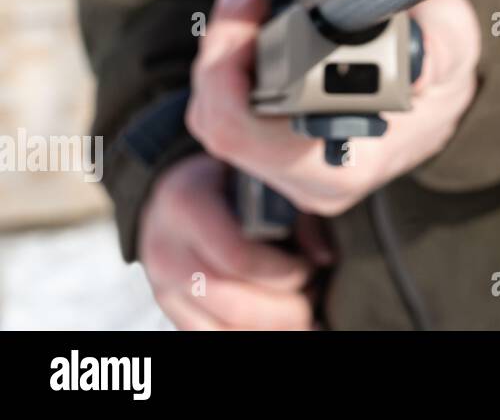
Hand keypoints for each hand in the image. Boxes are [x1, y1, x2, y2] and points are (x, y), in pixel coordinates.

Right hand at [138, 151, 323, 328]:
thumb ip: (293, 209)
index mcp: (188, 204)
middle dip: (286, 308)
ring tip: (302, 310)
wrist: (174, 191)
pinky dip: (252, 335)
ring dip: (273, 327)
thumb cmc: (229, 179)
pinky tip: (282, 325)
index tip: (311, 266)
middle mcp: (167, 249)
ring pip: (224, 328)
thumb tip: (324, 257)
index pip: (240, 257)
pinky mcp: (168, 307)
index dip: (285, 272)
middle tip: (314, 294)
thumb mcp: (260, 175)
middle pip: (234, 303)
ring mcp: (163, 284)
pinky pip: (210, 336)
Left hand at [185, 0, 481, 216]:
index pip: (243, 129)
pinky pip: (227, 115)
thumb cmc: (444, 79)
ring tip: (247, 5)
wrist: (446, 101)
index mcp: (342, 165)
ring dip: (221, 56)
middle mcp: (308, 177)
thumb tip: (404, 45)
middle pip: (218, 121)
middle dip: (220, 48)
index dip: (229, 62)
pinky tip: (250, 30)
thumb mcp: (453, 48)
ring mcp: (288, 169)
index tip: (252, 4)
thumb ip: (431, 44)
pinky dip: (229, 69)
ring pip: (215, 118)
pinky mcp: (276, 153)